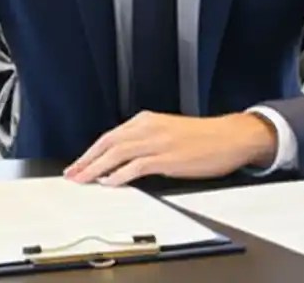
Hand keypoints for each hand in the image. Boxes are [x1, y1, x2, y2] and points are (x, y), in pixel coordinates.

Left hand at [64, 111, 276, 186]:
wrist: (231, 136)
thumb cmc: (205, 137)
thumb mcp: (170, 132)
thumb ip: (147, 141)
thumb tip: (124, 161)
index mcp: (148, 120)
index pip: (111, 135)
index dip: (91, 151)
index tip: (78, 164)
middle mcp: (149, 127)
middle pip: (108, 143)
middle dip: (86, 160)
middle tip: (72, 174)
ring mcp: (158, 142)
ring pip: (117, 153)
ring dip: (96, 168)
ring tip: (83, 180)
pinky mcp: (168, 157)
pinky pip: (136, 166)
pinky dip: (119, 175)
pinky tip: (110, 183)